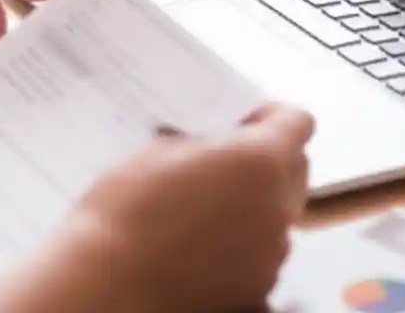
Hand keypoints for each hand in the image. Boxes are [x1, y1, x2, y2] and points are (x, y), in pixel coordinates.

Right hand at [0, 103, 314, 312]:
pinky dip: (241, 244)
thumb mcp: (157, 151)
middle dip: (267, 159)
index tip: (247, 120)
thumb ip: (202, 142)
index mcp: (259, 161)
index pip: (298, 122)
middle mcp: (277, 207)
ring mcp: (271, 252)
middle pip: (294, 168)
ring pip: (277, 213)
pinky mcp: (257, 288)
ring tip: (204, 209)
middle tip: (225, 161)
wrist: (107, 286)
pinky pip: (261, 252)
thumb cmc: (123, 215)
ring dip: (254, 204)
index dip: (273, 116)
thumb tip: (212, 143)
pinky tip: (200, 244)